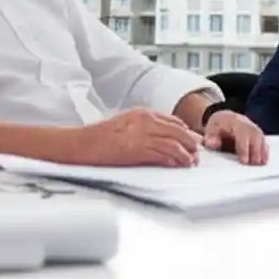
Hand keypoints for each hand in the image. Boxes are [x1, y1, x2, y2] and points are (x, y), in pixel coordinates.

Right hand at [77, 108, 201, 167]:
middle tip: (196, 155)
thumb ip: (143, 127)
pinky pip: (165, 154)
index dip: (186, 133)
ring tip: (191, 162)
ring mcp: (142, 134)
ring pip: (175, 143)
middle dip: (191, 144)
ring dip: (187, 154)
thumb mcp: (124, 124)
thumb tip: (160, 138)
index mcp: (141, 113)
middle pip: (179, 131)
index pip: (173, 122)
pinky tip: (180, 165)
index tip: (191, 142)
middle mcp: (145, 121)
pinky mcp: (139, 149)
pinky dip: (176, 160)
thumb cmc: (99, 137)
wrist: (83, 143)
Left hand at [203, 110, 268, 164]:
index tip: (244, 161)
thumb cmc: (218, 126)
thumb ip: (210, 138)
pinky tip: (264, 161)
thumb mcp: (210, 130)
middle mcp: (248, 125)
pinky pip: (265, 142)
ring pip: (262, 140)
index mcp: (235, 122)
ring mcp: (255, 129)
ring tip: (259, 165)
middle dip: (256, 152)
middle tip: (253, 165)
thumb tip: (213, 144)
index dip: (244, 149)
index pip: (242, 135)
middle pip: (256, 137)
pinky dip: (265, 152)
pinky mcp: (260, 135)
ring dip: (262, 153)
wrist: (225, 118)